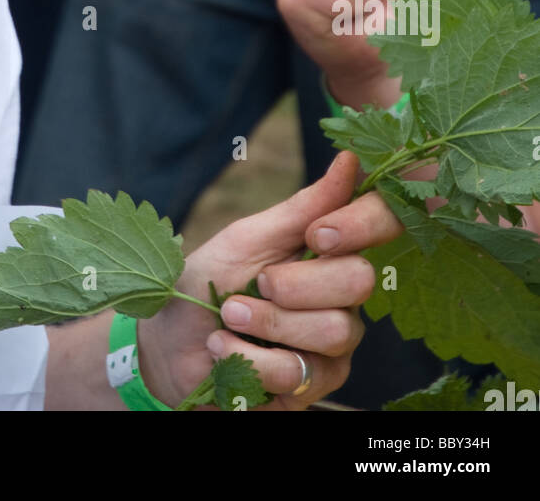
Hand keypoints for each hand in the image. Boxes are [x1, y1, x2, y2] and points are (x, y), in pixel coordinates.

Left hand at [137, 152, 401, 409]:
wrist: (168, 342)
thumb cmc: (208, 279)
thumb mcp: (248, 237)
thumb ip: (302, 208)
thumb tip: (349, 160)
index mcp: (331, 251)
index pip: (379, 224)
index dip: (362, 224)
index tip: (316, 236)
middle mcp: (343, 297)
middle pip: (359, 281)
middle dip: (296, 283)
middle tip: (256, 283)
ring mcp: (333, 347)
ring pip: (334, 331)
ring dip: (267, 323)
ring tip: (228, 316)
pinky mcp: (313, 389)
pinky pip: (300, 375)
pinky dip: (251, 360)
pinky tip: (225, 350)